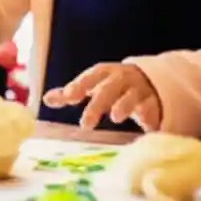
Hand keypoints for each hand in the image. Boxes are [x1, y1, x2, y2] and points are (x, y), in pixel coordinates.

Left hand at [42, 63, 161, 130]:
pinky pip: (152, 108)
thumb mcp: (93, 85)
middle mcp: (123, 78)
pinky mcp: (155, 102)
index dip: (79, 85)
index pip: (91, 76)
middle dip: (97, 104)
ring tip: (115, 117)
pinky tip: (146, 127)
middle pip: (109, 88)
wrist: (150, 79)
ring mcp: (140, 89)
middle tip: (85, 124)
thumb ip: (71, 92)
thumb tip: (45, 99)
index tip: (68, 96)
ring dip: (124, 105)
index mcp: (106, 73)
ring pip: (132, 95)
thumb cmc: (113, 85)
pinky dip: (149, 117)